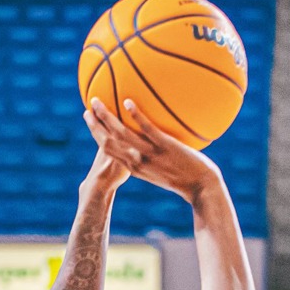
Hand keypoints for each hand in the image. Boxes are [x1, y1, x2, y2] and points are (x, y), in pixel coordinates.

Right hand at [85, 98, 221, 202]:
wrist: (202, 188)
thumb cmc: (187, 179)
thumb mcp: (163, 172)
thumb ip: (153, 159)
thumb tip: (153, 144)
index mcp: (135, 168)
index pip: (109, 151)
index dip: (97, 136)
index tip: (91, 122)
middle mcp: (137, 162)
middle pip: (108, 143)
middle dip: (95, 126)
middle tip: (88, 109)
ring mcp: (150, 154)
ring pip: (121, 134)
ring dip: (107, 117)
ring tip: (97, 101)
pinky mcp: (165, 147)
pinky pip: (147, 129)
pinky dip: (136, 115)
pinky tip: (128, 102)